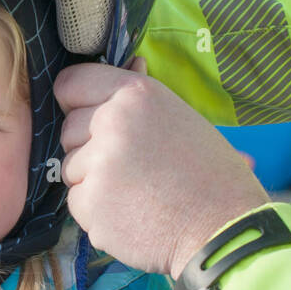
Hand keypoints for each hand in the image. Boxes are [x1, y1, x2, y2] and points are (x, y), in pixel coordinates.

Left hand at [55, 59, 269, 280]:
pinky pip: (76, 202)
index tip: (87, 116)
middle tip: (132, 166)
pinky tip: (131, 214)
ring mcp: (98, 164)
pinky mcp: (90, 203)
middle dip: (89, 148)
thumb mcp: (181, 118)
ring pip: (70, 168)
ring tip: (136, 192)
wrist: (222, 227)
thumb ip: (143, 96)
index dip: (75, 102)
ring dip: (93, 182)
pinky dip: (96, 212)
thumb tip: (133, 62)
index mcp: (135, 95)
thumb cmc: (209, 174)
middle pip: (68, 130)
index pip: (71, 83)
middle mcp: (112, 122)